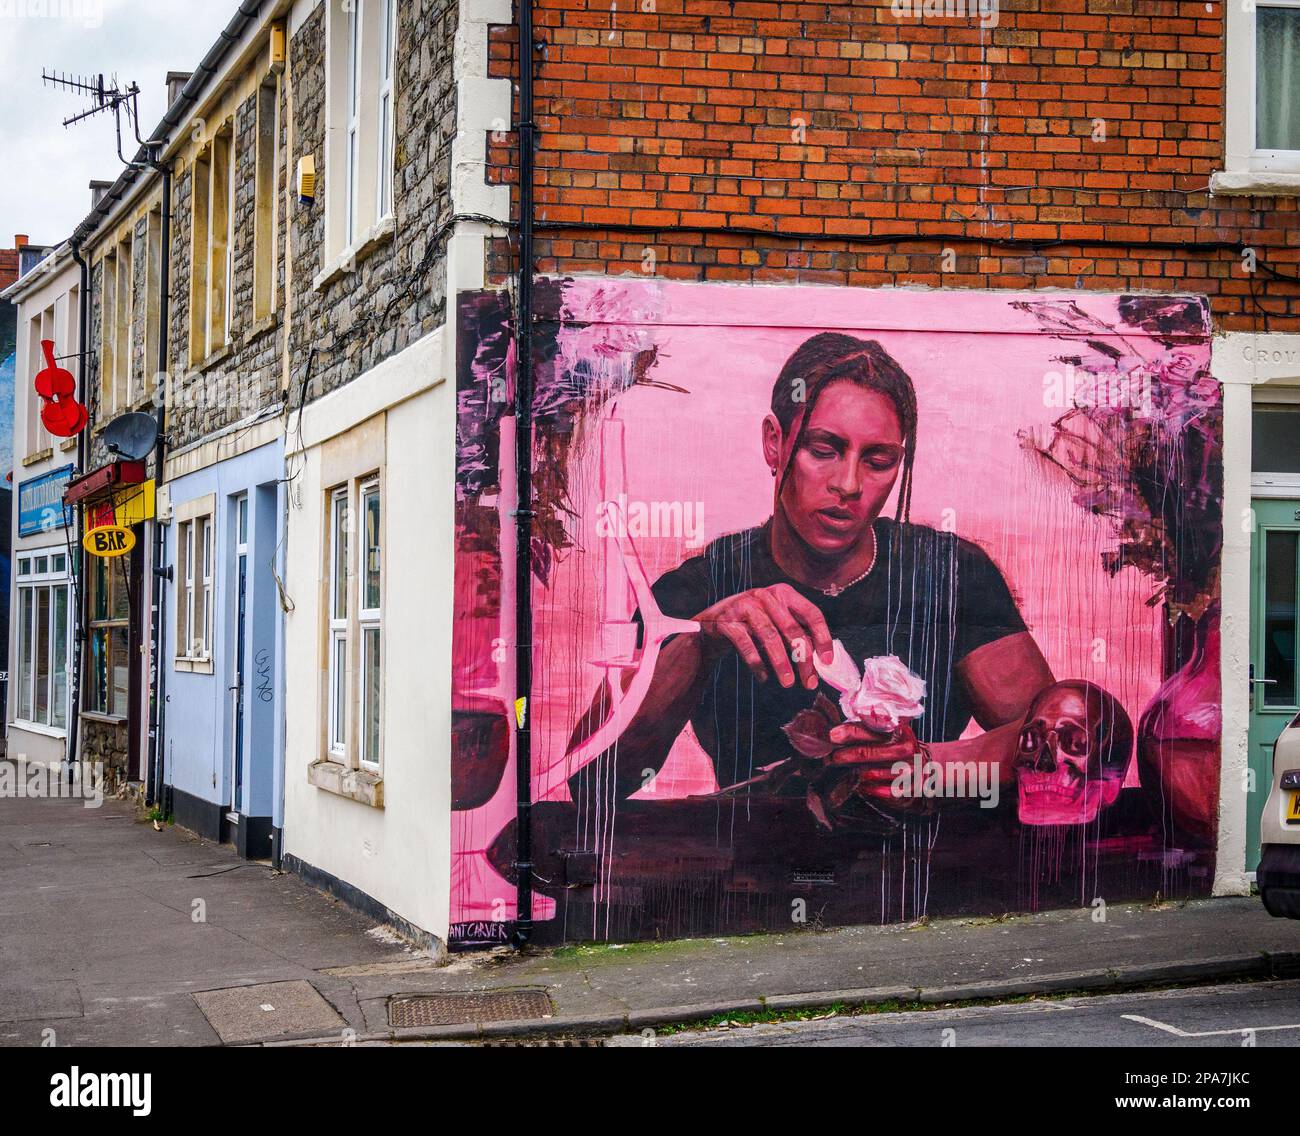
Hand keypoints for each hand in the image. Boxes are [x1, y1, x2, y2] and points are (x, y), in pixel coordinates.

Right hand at [694, 584, 832, 689]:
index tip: (827, 661)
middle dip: (803, 659)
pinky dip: (757, 663)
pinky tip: (764, 677)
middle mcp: (765, 595)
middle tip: (809, 683)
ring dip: (781, 663)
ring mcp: (745, 606)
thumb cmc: (752, 625)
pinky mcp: (727, 620)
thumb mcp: (776, 622)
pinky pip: (746, 644)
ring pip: (770, 637)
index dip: (822, 638)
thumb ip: (796, 633)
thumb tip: (822, 660)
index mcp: (784, 593)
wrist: (712, 624)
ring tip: (788, 683)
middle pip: (792, 629)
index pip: (811, 613)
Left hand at [825, 721, 919, 802]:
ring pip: (871, 773)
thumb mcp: (889, 734)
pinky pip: (881, 790)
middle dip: (844, 755)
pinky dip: (867, 788)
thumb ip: (868, 731)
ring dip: (853, 773)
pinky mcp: (909, 788)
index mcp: (899, 731)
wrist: (929, 767)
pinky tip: (859, 785)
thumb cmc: (899, 748)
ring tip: (842, 771)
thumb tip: (837, 732)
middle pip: (866, 752)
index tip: (832, 736)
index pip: (868, 730)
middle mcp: (906, 749)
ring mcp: (909, 769)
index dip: (848, 733)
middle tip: (831, 758)